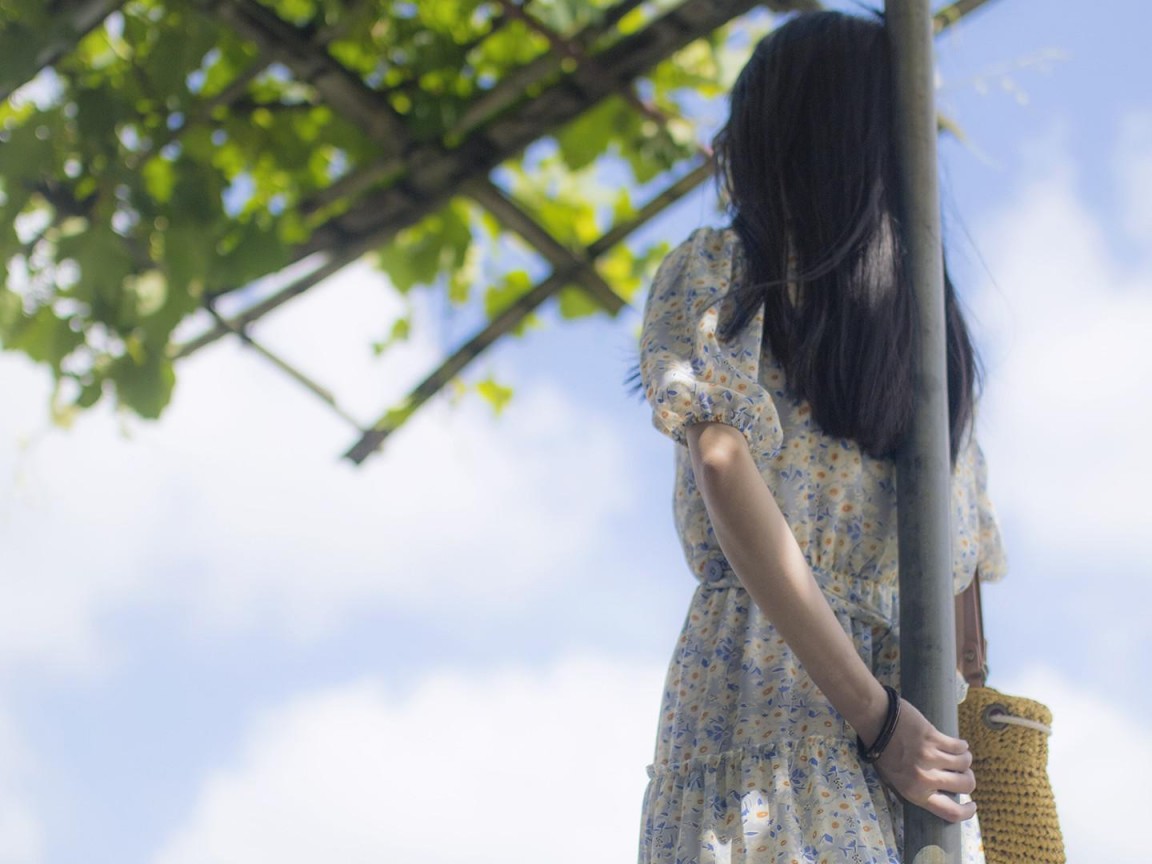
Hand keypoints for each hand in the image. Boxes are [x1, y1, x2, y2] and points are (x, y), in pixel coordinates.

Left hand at [873, 698, 976, 822]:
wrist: (874, 720)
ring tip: (959, 755)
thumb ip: (918, 790)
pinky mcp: (934, 738)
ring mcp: (930, 757)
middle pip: (965, 786)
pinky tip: (959, 744)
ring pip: (965, 763)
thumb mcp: (895, 780)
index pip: (952, 813)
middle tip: (962, 773)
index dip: (968, 812)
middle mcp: (925, 779)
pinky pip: (959, 746)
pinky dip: (962, 745)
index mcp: (915, 793)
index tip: (972, 804)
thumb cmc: (882, 751)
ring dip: (965, 760)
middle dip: (968, 779)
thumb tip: (944, 795)